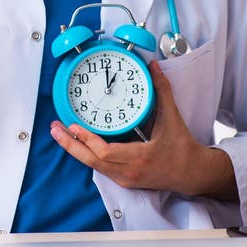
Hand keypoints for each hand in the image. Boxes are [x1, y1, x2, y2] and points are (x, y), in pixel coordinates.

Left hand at [50, 61, 236, 199]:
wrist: (192, 173)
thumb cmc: (182, 148)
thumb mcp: (172, 117)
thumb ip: (161, 90)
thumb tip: (153, 66)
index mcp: (140, 157)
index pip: (105, 152)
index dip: (87, 140)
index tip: (74, 126)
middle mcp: (129, 172)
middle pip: (91, 161)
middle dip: (70, 145)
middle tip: (55, 129)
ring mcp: (125, 178)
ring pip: (93, 165)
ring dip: (75, 149)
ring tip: (59, 132)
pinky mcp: (124, 180)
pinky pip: (100, 167)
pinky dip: (86, 154)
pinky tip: (76, 141)